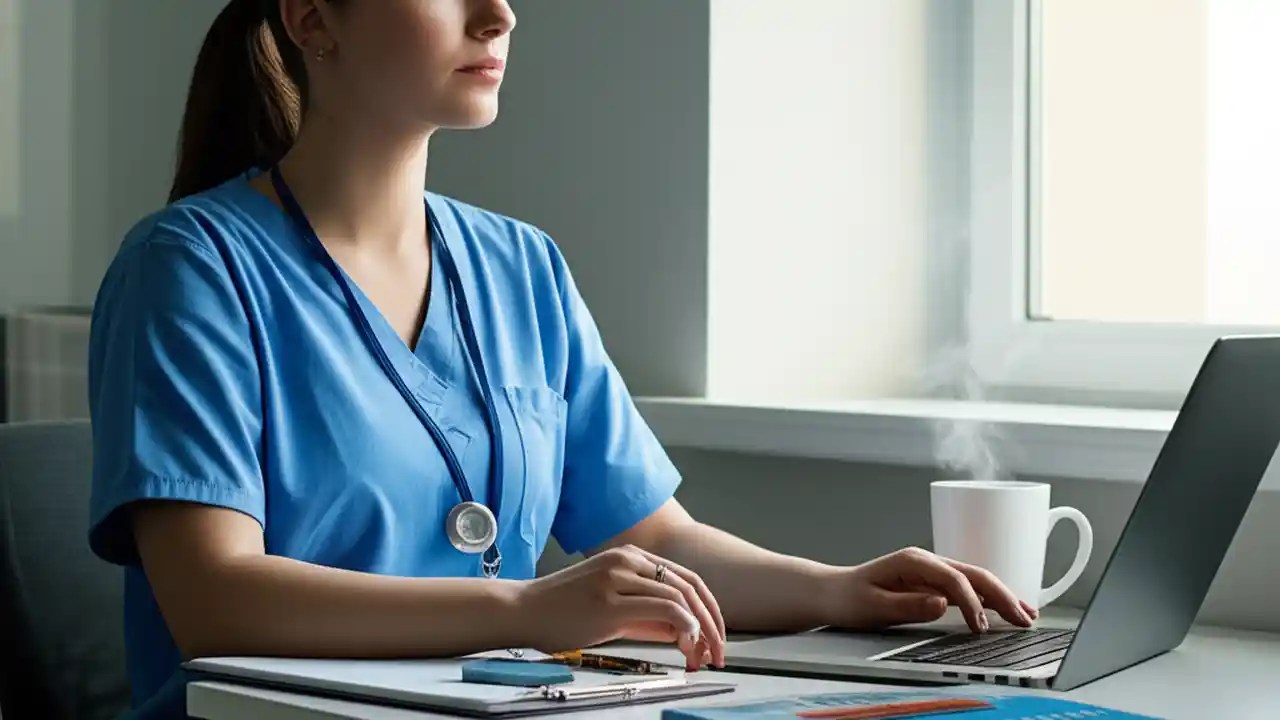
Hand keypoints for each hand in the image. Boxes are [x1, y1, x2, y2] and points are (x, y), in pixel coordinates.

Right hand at [516, 545, 726, 669]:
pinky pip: (663, 608)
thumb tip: (682, 632)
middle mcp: (627, 560)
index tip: (715, 636)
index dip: (708, 609)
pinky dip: (684, 626)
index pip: (686, 579)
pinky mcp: (610, 600)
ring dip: (701, 630)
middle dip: (713, 622)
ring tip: (702, 657)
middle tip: (720, 651)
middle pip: (690, 586)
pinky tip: (686, 644)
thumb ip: (647, 616)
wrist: (522, 611)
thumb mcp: (612, 609)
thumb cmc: (563, 612)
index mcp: (630, 557)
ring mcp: (618, 577)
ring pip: (680, 597)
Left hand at [824, 547, 1038, 632]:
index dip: (972, 603)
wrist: (831, 593)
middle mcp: (926, 562)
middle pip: (973, 574)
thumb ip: (909, 605)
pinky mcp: (931, 583)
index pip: (954, 579)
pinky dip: (987, 599)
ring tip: (1027, 614)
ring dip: (1001, 596)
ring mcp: (930, 572)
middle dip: (1002, 595)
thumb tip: (942, 603)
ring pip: (974, 580)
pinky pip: (966, 589)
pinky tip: (1004, 609)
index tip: (981, 628)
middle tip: (1025, 618)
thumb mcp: (873, 606)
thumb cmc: (848, 598)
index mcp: (913, 562)